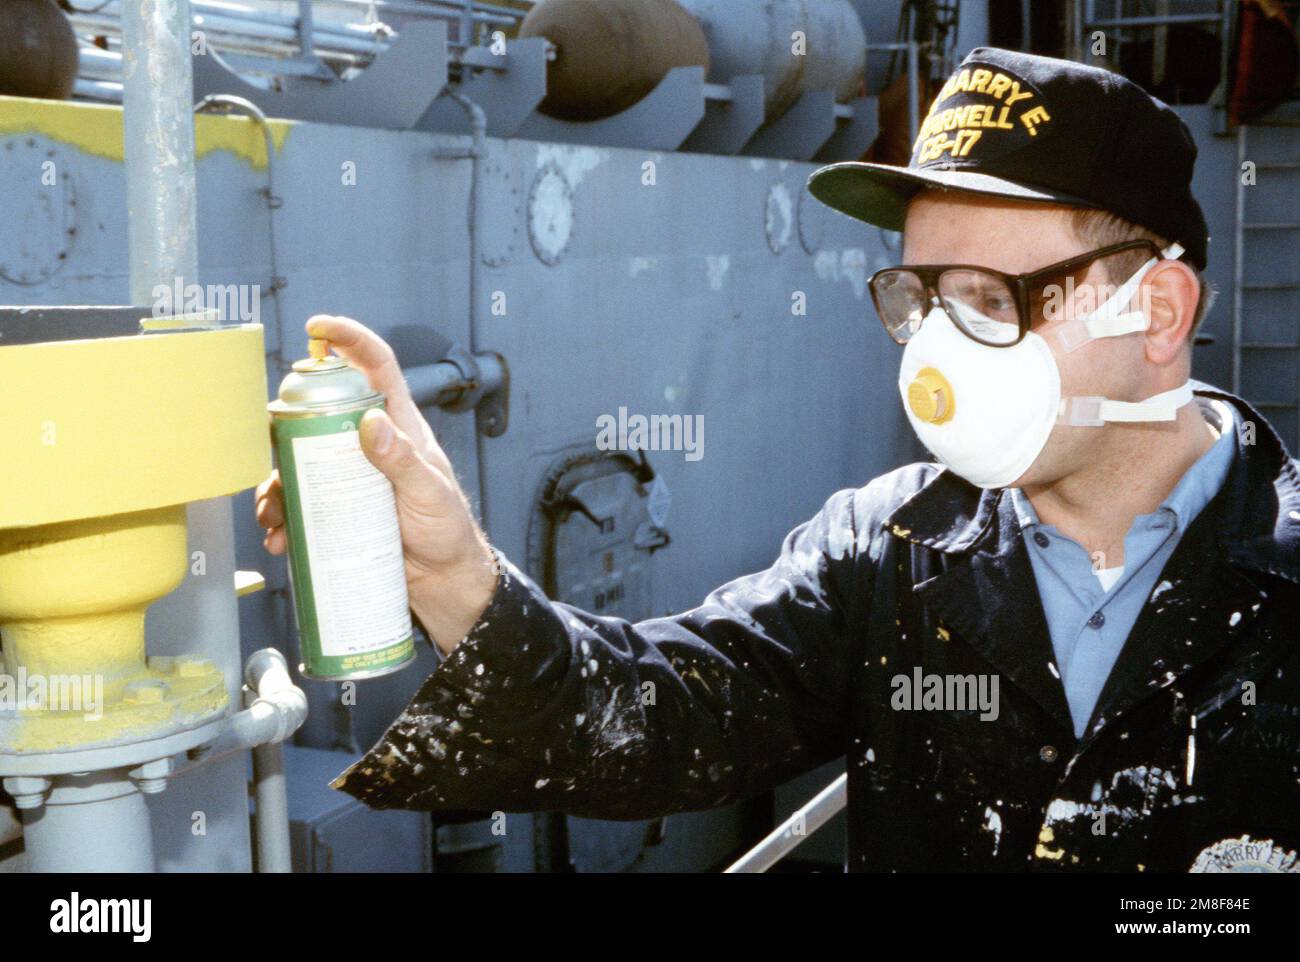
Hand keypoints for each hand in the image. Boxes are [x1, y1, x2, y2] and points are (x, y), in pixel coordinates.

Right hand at [255, 315, 497, 652]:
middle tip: (273, 448)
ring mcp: (350, 476)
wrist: (443, 582)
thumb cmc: (448, 531)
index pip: (376, 368)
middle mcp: (368, 443)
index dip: (350, 340)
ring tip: (272, 513)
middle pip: (319, 412)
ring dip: (276, 484)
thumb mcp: (430, 494)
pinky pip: (299, 503)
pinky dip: (282, 518)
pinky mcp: (337, 509)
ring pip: (299, 461)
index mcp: (398, 426)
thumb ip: (403, 461)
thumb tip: (371, 422)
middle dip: (286, 426)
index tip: (320, 326)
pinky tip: (280, 538)